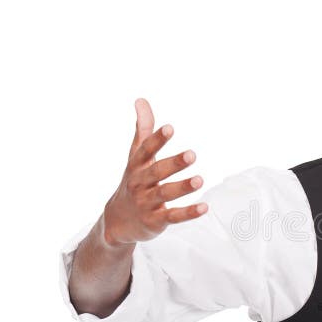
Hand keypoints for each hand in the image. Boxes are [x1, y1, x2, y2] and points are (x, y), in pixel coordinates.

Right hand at [102, 98, 206, 245]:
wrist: (117, 221)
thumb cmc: (133, 182)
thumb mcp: (135, 156)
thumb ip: (143, 130)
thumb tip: (141, 100)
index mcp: (136, 166)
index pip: (145, 150)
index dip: (157, 140)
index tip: (170, 128)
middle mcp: (140, 184)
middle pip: (157, 172)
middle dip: (174, 164)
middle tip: (192, 154)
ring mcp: (147, 203)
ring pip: (165, 194)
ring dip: (182, 187)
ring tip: (200, 180)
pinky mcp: (156, 221)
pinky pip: (174, 216)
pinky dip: (188, 213)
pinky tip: (205, 207)